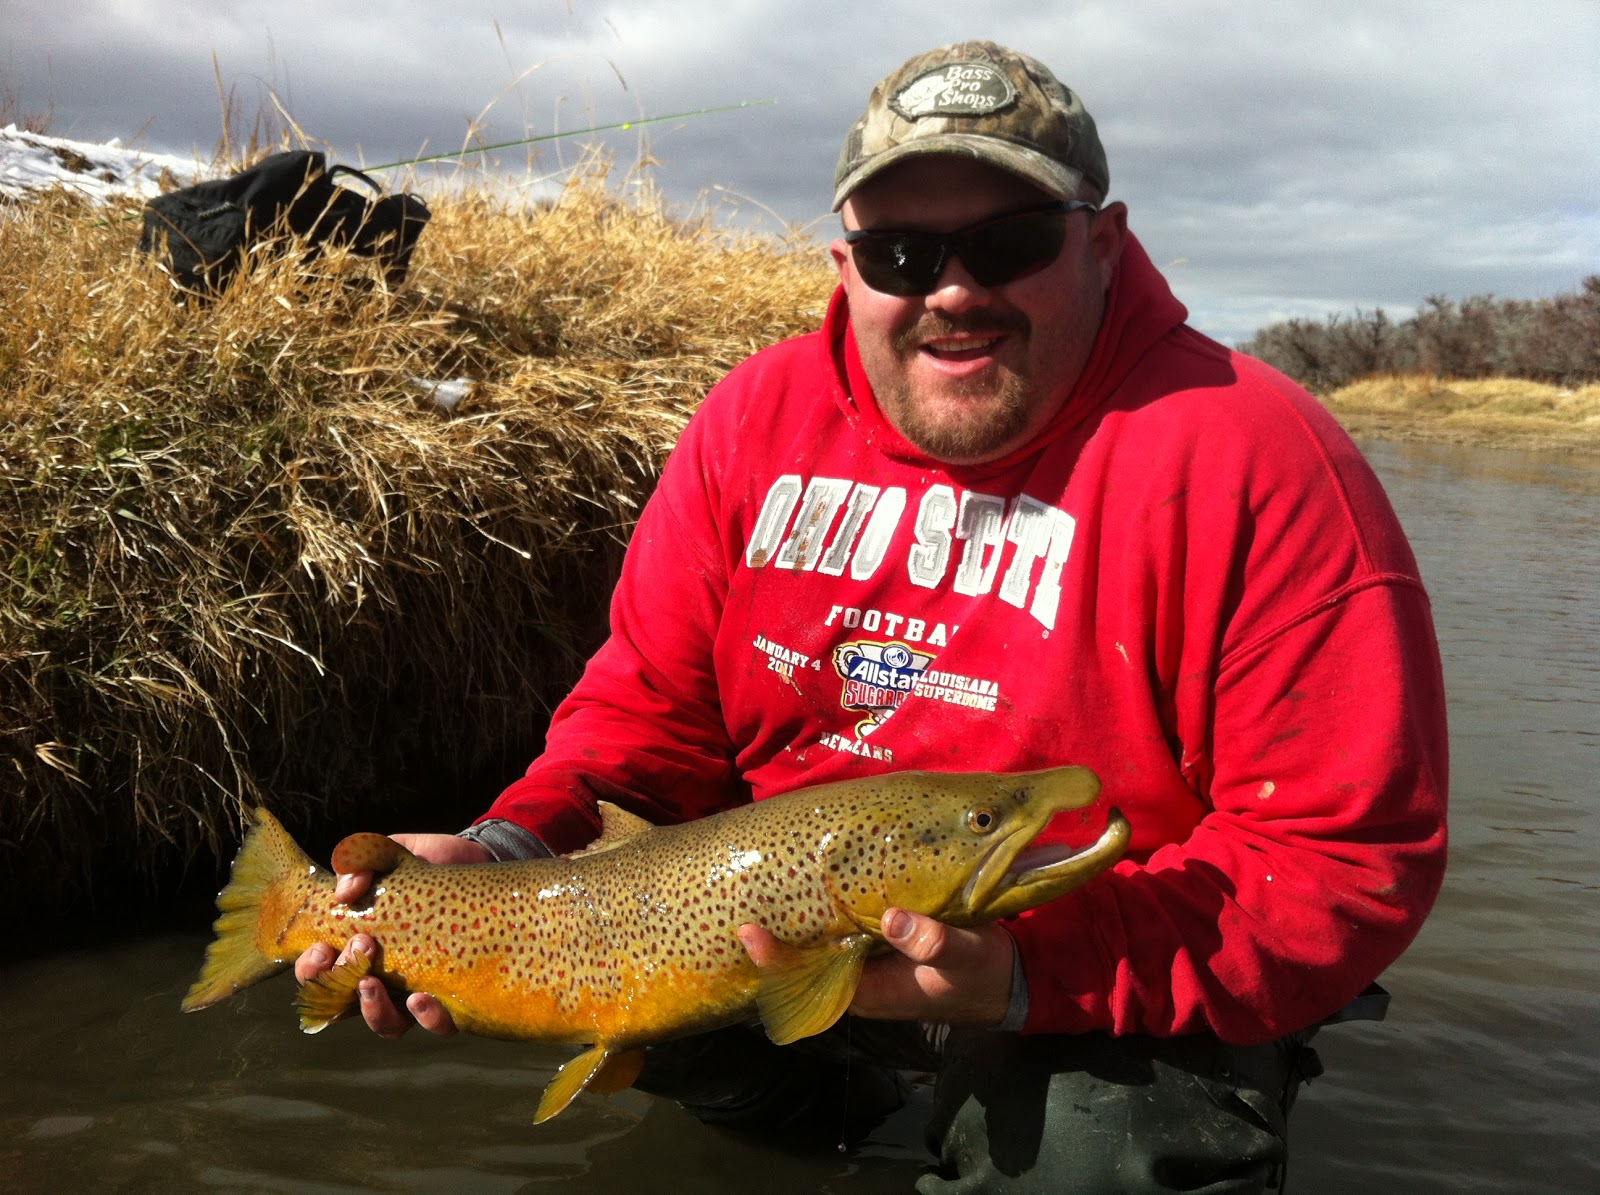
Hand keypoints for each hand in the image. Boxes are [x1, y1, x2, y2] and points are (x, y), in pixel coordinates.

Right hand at [291, 833, 490, 1037]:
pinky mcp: (453, 994)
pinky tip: (422, 997)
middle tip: (358, 951)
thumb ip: (361, 862)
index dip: (312, 971)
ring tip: (374, 982)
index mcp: (355, 947)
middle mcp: (381, 976)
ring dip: (374, 1010)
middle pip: (344, 1005)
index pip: (320, 973)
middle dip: (338, 986)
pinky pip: (438, 1024)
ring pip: (387, 1024)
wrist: (477, 864)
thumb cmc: (422, 866)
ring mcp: (415, 989)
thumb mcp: (387, 855)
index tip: (321, 950)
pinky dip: (426, 1018)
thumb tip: (345, 892)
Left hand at [736, 907, 1015, 1027]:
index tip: (748, 930)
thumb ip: (930, 943)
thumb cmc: (980, 973)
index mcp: (871, 993)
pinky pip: (839, 928)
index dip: (774, 960)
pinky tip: (811, 880)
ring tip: (763, 885)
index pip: (807, 981)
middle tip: (742, 895)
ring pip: (819, 943)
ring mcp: (867, 961)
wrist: (1005, 979)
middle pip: (803, 962)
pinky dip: (823, 907)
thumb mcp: (962, 956)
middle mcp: (860, 979)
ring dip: (794, 918)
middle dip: (774, 933)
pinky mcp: (878, 941)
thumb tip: (893, 921)